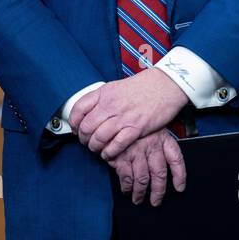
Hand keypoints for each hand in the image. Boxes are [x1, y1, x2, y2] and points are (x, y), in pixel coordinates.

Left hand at [71, 68, 188, 159]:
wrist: (165, 85)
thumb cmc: (142, 87)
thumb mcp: (116, 87)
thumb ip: (102, 99)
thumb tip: (89, 112)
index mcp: (104, 93)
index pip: (79, 109)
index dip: (74, 123)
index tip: (76, 129)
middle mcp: (110, 105)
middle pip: (87, 127)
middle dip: (84, 139)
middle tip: (86, 142)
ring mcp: (123, 117)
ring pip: (99, 138)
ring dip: (95, 147)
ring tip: (97, 149)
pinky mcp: (136, 128)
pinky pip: (116, 145)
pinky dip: (109, 152)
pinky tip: (108, 154)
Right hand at [109, 129, 187, 205]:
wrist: (115, 115)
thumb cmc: (134, 123)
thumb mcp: (152, 127)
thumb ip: (159, 144)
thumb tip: (168, 165)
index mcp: (163, 138)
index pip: (176, 159)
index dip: (180, 176)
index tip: (179, 188)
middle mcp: (151, 146)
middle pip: (159, 174)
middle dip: (158, 191)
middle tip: (156, 201)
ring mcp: (136, 152)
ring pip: (143, 179)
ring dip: (140, 192)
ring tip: (138, 199)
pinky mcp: (121, 156)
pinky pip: (126, 177)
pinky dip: (126, 186)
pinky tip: (126, 190)